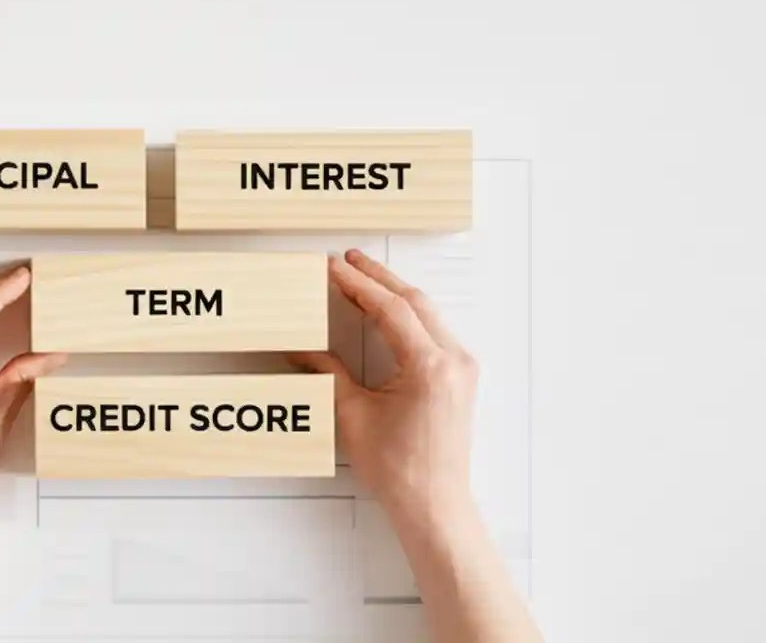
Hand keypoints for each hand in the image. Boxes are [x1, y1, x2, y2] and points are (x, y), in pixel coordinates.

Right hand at [292, 250, 478, 524]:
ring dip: (394, 293)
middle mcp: (453, 361)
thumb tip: (302, 348)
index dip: (358, 284)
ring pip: (428, 312)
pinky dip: (409, 313)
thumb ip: (328, 372)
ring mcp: (463, 367)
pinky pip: (436, 330)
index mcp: (429, 367)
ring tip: (363, 278)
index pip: (390, 309)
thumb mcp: (352, 416)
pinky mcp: (462, 377)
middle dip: (377, 278)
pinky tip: (389, 309)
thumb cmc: (398, 470)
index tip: (333, 267)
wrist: (434, 503)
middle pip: (414, 302)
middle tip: (347, 261)